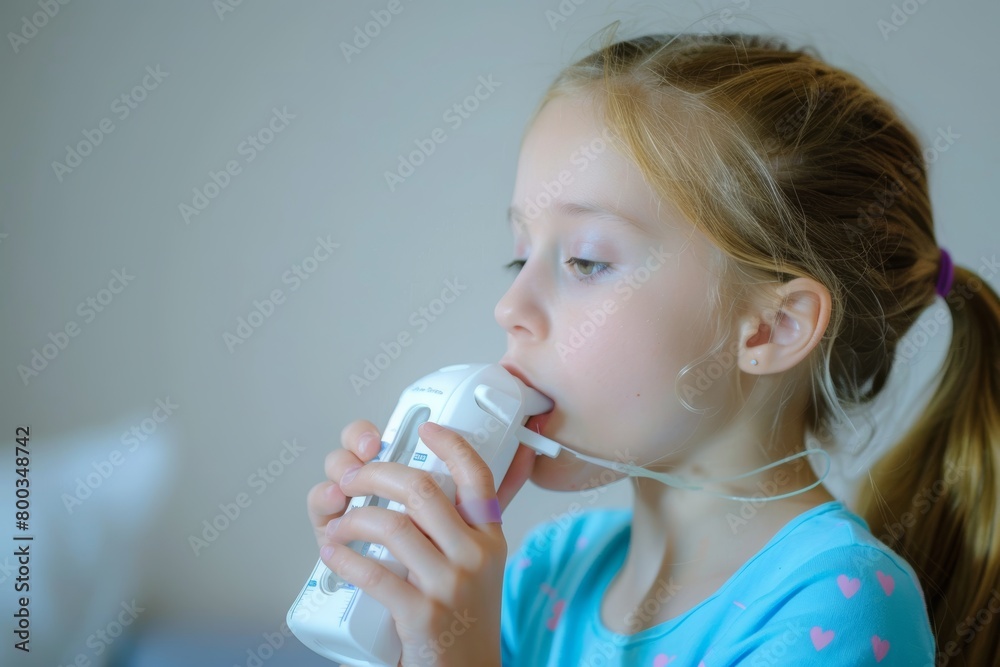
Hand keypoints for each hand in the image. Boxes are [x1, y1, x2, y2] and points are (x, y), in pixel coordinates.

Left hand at [310, 420, 508, 666]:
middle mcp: (474, 555)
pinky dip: (343, 558)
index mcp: (489, 535)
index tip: (425, 428)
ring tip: (338, 524)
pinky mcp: (422, 614)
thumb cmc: (464, 613)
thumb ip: (479, 514)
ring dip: (352, 518)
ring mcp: (449, 584)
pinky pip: (373, 573)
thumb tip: (512, 456)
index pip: (477, 476)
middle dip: (374, 474)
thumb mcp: (482, 559)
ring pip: (392, 526)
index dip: (451, 444)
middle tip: (352, 477)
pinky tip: (333, 555)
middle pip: (421, 490)